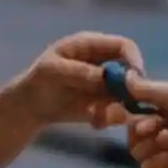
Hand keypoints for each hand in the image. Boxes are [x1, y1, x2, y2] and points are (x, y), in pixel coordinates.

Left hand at [11, 32, 142, 125]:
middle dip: (130, 90)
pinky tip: (94, 122)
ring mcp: (107, 83)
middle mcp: (105, 62)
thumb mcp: (52, 71)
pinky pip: (119, 111)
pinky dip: (110, 118)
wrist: (31, 106)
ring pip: (128, 94)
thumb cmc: (38, 80)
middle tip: (119, 105)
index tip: (136, 79)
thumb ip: (79, 71)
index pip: (124, 45)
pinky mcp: (106, 103)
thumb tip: (107, 76)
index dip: (134, 59)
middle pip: (132, 70)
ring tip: (97, 116)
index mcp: (92, 45)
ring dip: (118, 108)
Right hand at [124, 78, 167, 167]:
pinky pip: (148, 167)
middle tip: (154, 127)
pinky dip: (154, 161)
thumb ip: (149, 89)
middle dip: (138, 127)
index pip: (138, 106)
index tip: (119, 107)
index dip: (127, 107)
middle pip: (133, 129)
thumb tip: (125, 75)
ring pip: (137, 149)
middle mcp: (167, 128)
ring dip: (148, 143)